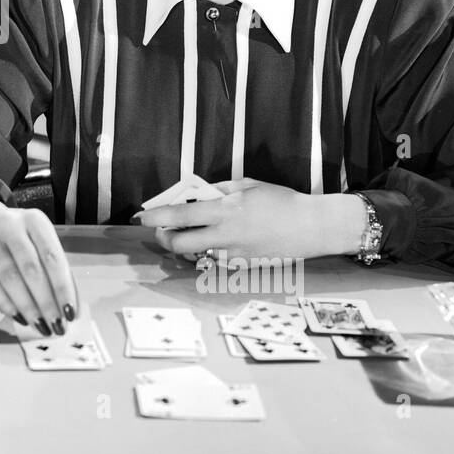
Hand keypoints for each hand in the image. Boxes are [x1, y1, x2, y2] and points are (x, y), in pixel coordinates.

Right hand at [0, 197, 76, 334]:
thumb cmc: (16, 234)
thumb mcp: (36, 238)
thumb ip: (51, 265)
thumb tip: (67, 305)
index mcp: (34, 221)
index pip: (52, 257)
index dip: (62, 288)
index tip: (70, 312)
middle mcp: (10, 225)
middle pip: (31, 269)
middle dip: (45, 302)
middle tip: (56, 325)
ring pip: (9, 278)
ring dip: (27, 307)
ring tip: (40, 325)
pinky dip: (5, 304)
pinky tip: (19, 316)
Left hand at [134, 178, 365, 260]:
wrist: (311, 227)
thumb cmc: (281, 201)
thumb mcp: (247, 186)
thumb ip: (219, 191)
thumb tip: (196, 194)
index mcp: (225, 210)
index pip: (180, 216)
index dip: (156, 217)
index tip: (142, 216)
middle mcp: (225, 234)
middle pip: (179, 243)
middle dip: (163, 238)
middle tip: (162, 231)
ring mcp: (233, 254)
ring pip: (194, 256)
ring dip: (184, 247)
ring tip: (187, 235)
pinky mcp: (242, 267)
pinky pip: (213, 263)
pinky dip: (205, 255)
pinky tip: (210, 244)